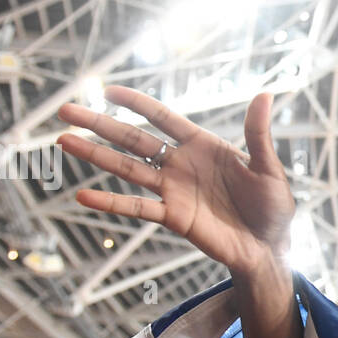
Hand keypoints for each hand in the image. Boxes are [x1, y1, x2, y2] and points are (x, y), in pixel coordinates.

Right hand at [55, 87, 293, 277]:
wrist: (269, 248)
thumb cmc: (273, 207)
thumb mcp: (268, 169)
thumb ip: (258, 135)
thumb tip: (265, 96)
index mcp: (203, 146)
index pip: (163, 118)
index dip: (137, 103)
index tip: (108, 89)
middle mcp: (181, 164)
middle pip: (134, 139)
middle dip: (100, 124)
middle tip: (66, 111)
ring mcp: (173, 190)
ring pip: (127, 168)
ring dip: (96, 155)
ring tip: (64, 141)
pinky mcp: (173, 217)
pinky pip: (137, 208)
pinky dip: (111, 202)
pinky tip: (83, 196)